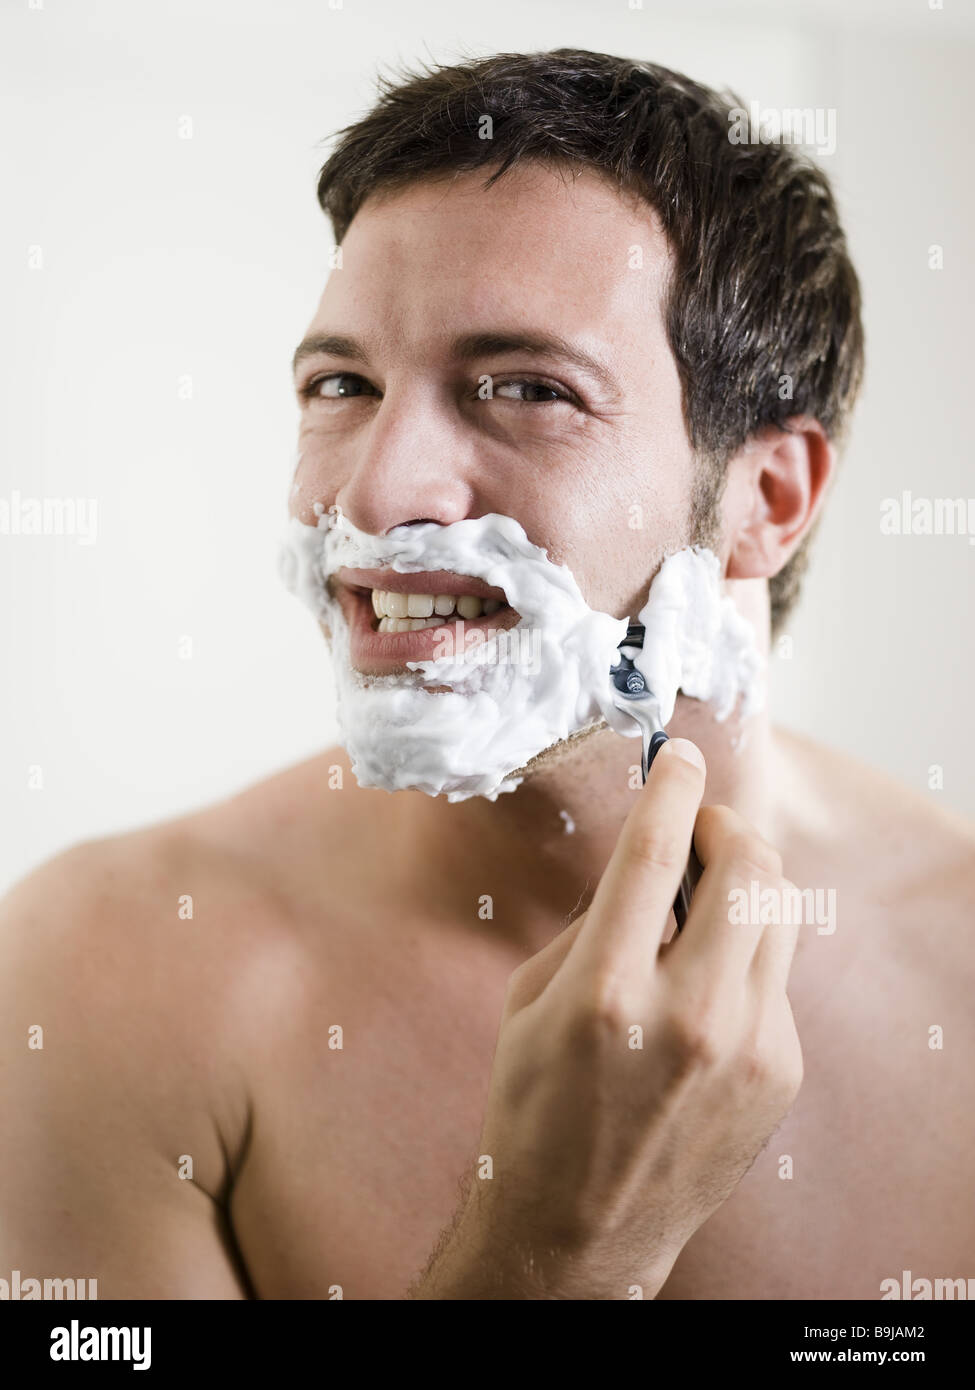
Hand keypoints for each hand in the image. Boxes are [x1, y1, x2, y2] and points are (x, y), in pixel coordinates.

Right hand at [416, 739, 802, 1298]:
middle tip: (699, 827)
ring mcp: (747, 1047)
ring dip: (743, 882)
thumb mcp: (530, 1001)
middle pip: (749, 867)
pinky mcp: (780, 1071)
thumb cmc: (536, 1105)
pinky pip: (775, 974)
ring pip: (779, 912)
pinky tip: (706, 981)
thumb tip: (651, 862)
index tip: (678, 756)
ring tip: (703, 897)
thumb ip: (596, 924)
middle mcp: (689, 1015)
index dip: (672, 787)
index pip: (654, 853)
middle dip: (726, 825)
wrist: (582, 1225)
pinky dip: (743, 952)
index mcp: (606, 992)